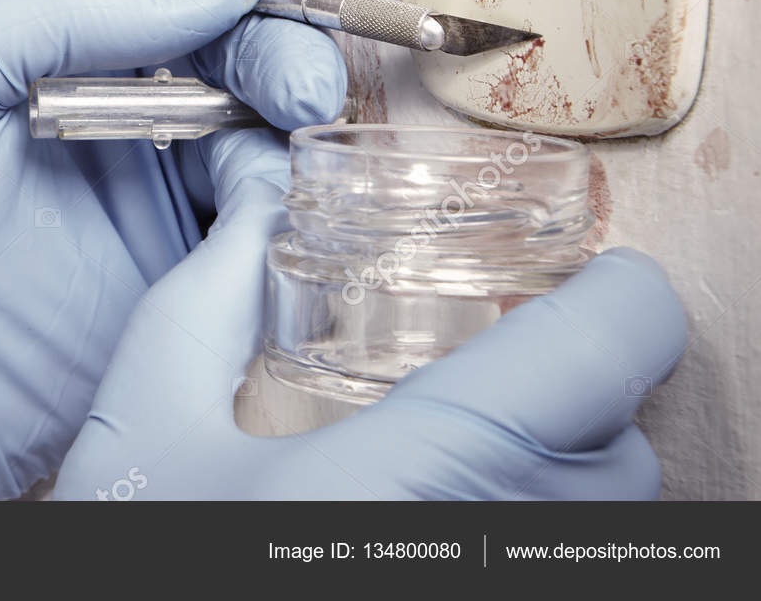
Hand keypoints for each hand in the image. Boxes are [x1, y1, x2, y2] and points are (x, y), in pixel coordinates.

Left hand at [0, 0, 346, 498]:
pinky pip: (260, 192)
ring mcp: (146, 163)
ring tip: (296, 118)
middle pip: (222, 12)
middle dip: (277, 22)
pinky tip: (274, 189)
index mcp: (32, 16)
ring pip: (255, 96)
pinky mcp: (178, 247)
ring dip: (293, 92)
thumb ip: (53, 11)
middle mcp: (100, 77)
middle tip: (297, 74)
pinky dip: (285, 178)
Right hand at [53, 176, 687, 499]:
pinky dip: (525, 515)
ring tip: (453, 442)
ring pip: (604, 504)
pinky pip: (562, 552)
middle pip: (620, 434)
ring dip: (553, 461)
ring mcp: (504, 587)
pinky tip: (427, 508)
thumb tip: (251, 198)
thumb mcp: (148, 413)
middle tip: (487, 365)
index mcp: (434, 462)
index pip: (621, 341)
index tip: (576, 283)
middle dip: (565, 386)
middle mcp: (504, 542)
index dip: (610, 294)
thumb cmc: (139, 545)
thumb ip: (210, 291)